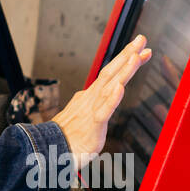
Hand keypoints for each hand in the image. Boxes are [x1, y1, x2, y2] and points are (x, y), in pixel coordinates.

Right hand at [53, 34, 151, 159]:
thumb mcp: (84, 117)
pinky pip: (103, 111)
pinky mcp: (92, 126)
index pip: (111, 74)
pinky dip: (111, 99)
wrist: (47, 151)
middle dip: (127, 54)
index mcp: (90, 97)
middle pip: (111, 72)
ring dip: (124, 70)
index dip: (125, 60)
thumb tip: (106, 95)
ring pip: (110, 86)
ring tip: (136, 56)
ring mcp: (90, 110)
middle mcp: (91, 98)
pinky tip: (119, 88)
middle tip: (141, 39)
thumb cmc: (66, 138)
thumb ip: (96, 105)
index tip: (140, 50)